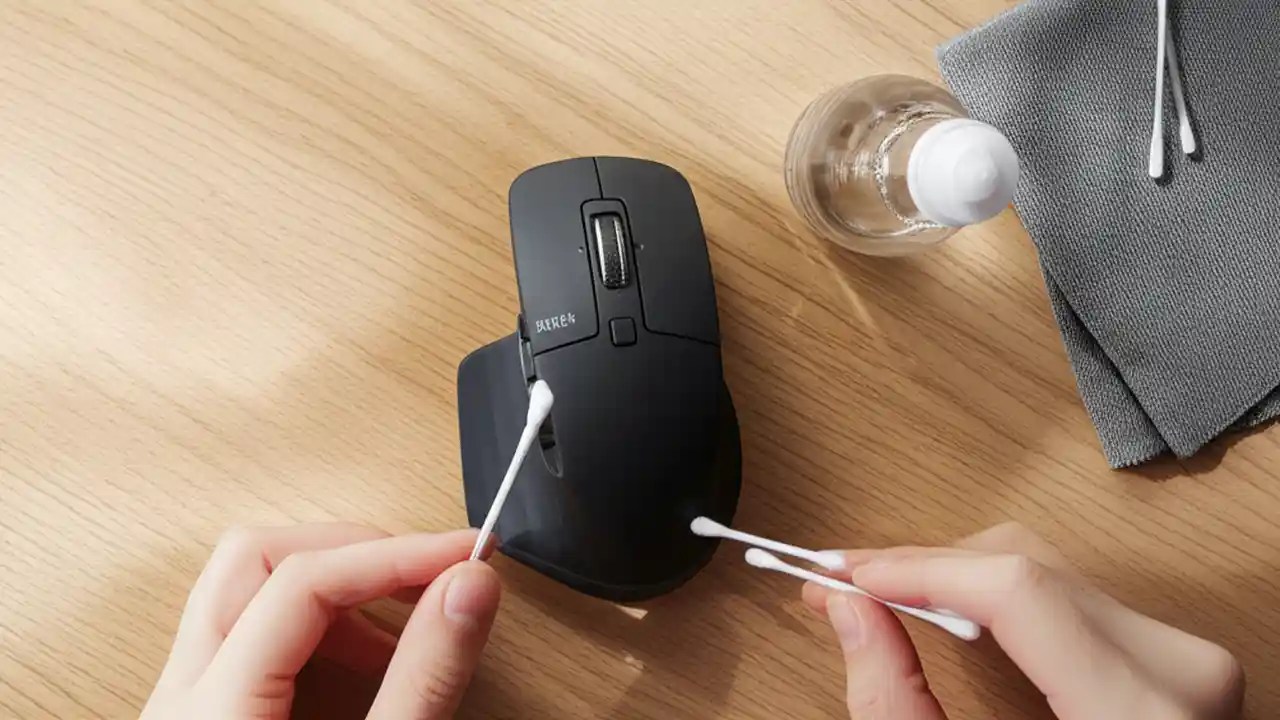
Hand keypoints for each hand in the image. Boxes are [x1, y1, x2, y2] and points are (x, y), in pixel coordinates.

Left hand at [142, 524, 500, 719]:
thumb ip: (422, 677)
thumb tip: (467, 588)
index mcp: (213, 709)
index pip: (304, 581)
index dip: (397, 555)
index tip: (467, 552)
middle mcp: (181, 698)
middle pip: (255, 557)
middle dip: (355, 552)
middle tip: (431, 570)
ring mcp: (185, 704)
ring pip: (247, 588)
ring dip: (338, 587)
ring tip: (408, 624)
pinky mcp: (206, 714)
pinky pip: (252, 631)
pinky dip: (321, 626)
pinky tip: (371, 661)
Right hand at [802, 523, 1244, 719]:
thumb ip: (898, 705)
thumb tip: (849, 611)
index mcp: (1139, 713)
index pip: (1017, 592)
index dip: (920, 571)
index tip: (847, 576)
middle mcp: (1176, 667)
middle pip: (1022, 566)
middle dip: (920, 567)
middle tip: (843, 582)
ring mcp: (1181, 653)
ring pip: (1041, 566)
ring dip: (952, 574)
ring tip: (884, 592)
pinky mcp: (1170, 651)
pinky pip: (1066, 588)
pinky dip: (993, 592)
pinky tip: (943, 605)